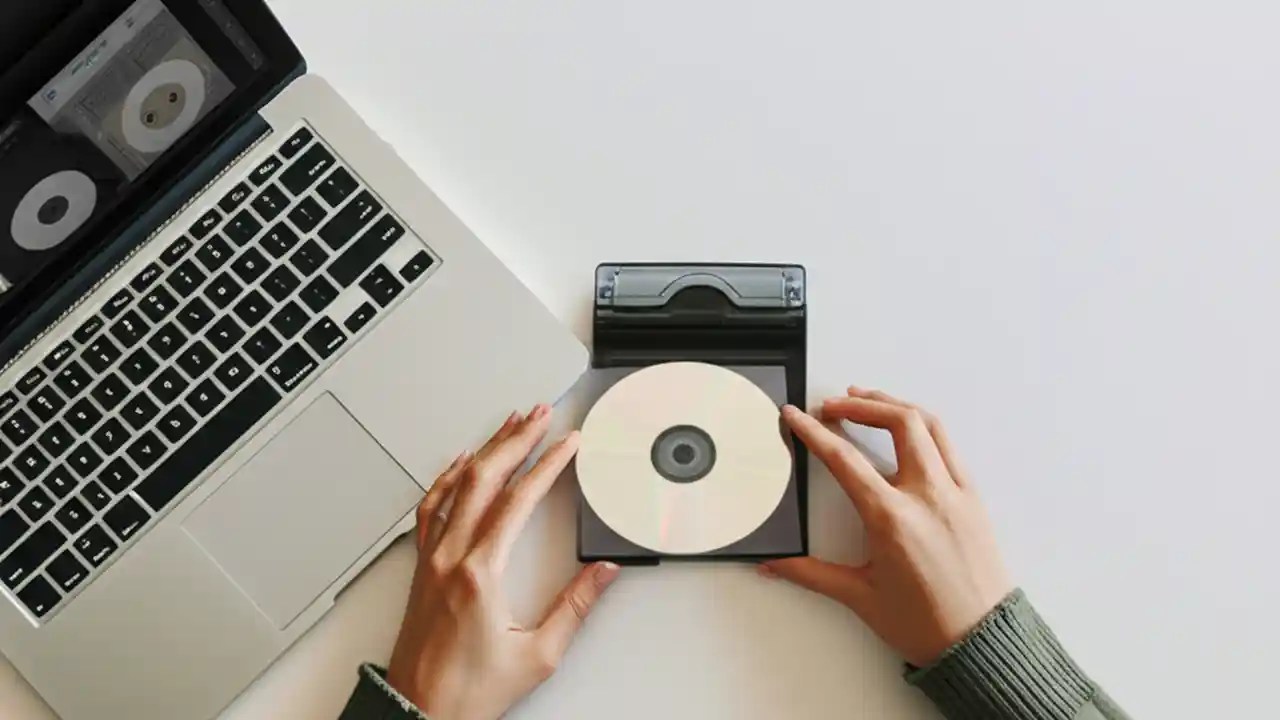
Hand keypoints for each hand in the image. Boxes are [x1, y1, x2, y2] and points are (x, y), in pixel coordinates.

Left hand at [386, 406, 620, 719]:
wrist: (419, 711)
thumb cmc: (467, 690)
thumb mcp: (538, 655)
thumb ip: (574, 608)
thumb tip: (601, 573)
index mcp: (480, 573)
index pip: (519, 501)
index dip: (547, 465)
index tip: (567, 444)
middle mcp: (450, 557)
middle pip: (484, 479)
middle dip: (516, 440)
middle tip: (539, 417)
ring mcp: (431, 559)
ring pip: (455, 486)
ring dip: (485, 451)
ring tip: (507, 426)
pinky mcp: (422, 567)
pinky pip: (430, 508)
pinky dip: (446, 479)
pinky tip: (458, 465)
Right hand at [763, 387, 1011, 666]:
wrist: (982, 644)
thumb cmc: (926, 624)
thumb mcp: (859, 596)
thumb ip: (810, 573)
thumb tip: (773, 564)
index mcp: (893, 519)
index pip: (844, 459)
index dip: (813, 432)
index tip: (795, 416)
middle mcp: (928, 496)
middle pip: (897, 421)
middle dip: (860, 404)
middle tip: (832, 405)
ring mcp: (956, 493)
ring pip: (929, 425)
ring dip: (896, 406)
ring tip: (869, 401)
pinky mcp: (974, 499)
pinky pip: (949, 448)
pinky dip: (924, 429)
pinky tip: (908, 433)